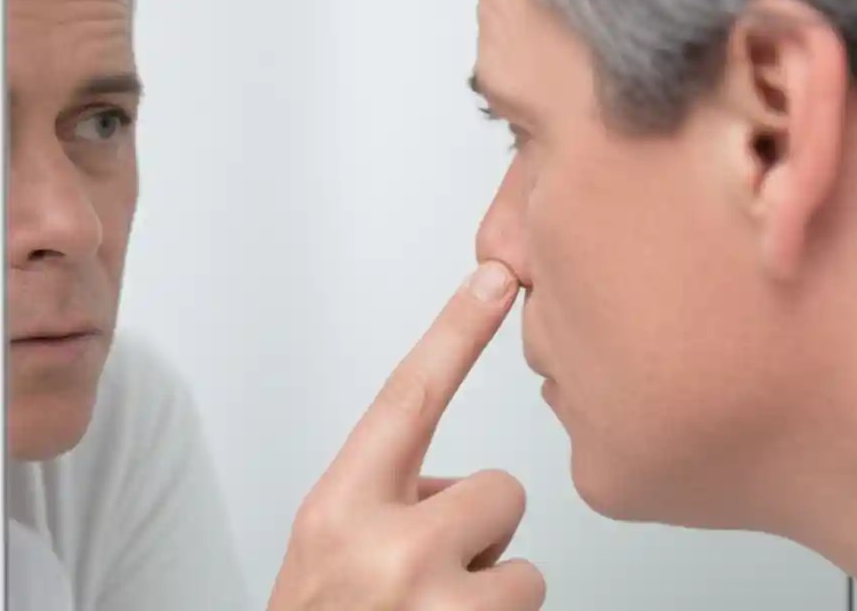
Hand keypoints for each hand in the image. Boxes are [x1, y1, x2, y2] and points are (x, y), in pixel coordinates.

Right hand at [268, 261, 545, 610]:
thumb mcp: (328, 554)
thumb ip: (383, 502)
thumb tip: (452, 488)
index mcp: (337, 510)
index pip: (406, 398)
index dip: (454, 332)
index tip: (497, 278)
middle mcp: (384, 550)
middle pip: (498, 489)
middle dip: (481, 529)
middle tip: (432, 578)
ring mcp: (434, 607)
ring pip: (524, 564)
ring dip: (492, 590)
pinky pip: (528, 604)